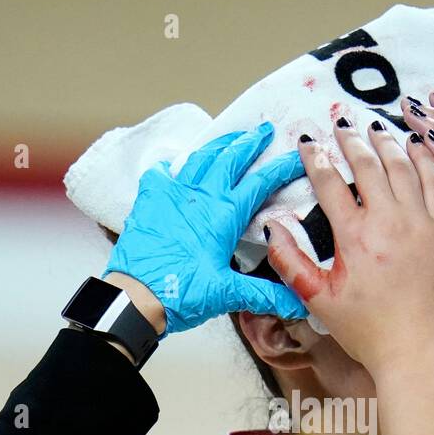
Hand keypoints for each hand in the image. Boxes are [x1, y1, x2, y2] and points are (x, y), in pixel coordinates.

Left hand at [107, 122, 307, 334]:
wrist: (135, 297)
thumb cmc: (181, 293)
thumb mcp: (228, 294)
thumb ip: (265, 295)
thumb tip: (296, 304)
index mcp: (224, 214)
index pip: (261, 182)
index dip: (282, 167)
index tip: (298, 156)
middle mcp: (201, 196)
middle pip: (230, 158)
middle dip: (250, 142)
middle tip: (264, 130)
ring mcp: (173, 194)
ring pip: (200, 158)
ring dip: (218, 145)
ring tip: (230, 138)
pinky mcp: (150, 200)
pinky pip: (162, 172)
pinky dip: (172, 164)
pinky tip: (176, 164)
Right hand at [263, 120, 433, 371]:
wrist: (417, 354)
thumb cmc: (368, 332)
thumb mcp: (319, 300)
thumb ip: (291, 261)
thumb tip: (270, 228)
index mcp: (355, 238)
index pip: (329, 183)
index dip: (316, 157)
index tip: (308, 141)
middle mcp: (389, 223)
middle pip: (367, 165)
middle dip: (351, 139)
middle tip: (342, 123)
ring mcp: (422, 225)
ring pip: (404, 167)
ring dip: (387, 143)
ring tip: (377, 127)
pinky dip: (426, 161)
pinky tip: (418, 148)